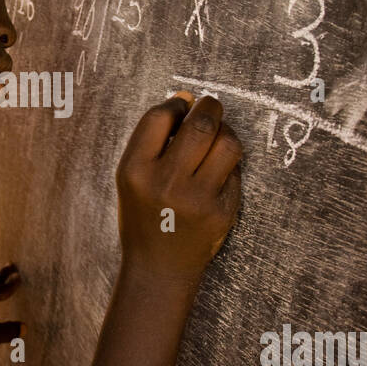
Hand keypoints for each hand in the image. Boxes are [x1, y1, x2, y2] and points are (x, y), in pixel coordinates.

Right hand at [115, 91, 243, 285]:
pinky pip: (234, 170)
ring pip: (227, 143)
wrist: (158, 267)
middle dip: (210, 106)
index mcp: (135, 170)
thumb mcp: (131, 178)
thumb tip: (187, 98)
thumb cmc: (144, 215)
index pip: (159, 117)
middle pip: (201, 124)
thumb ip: (152, 140)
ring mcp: (197, 198)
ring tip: (218, 136)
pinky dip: (228, 162)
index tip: (183, 106)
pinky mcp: (222, 211)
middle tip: (210, 107)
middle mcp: (166, 182)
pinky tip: (217, 169)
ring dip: (226, 131)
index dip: (176, 104)